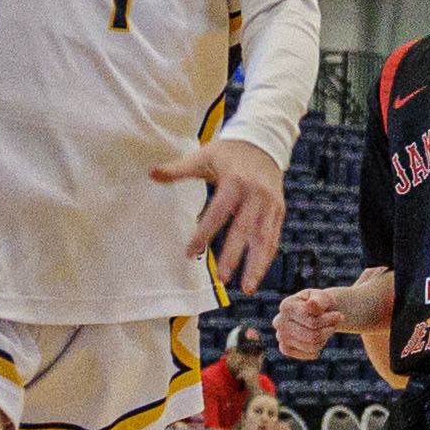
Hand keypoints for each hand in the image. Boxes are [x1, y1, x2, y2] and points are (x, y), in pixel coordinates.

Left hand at [149, 138, 283, 293]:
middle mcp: (255, 194)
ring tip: (246, 288)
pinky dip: (266, 257)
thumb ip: (179, 168)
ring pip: (264, 238)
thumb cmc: (227, 152)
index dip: (203, 234)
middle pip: (243, 229)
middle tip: (221, 279)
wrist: (263, 141)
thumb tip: (151, 173)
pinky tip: (256, 276)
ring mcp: (270, 203)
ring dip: (256, 265)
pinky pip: (273, 237)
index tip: (189, 253)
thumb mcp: (203, 156)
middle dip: (233, 256)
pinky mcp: (279, 209)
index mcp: (235, 182)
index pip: (218, 213)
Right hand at [276, 289, 342, 359]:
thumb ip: (319, 300)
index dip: (329, 320)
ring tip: (328, 328)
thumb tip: (311, 305)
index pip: (312, 321)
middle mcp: (279, 322)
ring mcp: (281, 336)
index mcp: (286, 306)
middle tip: (336, 322)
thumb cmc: (320, 303)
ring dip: (325, 338)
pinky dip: (319, 347)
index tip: (339, 315)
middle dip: (328, 330)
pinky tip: (319, 338)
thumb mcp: (323, 297)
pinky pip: (308, 354)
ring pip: (311, 346)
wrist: (317, 312)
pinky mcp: (285, 349)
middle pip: (312, 336)